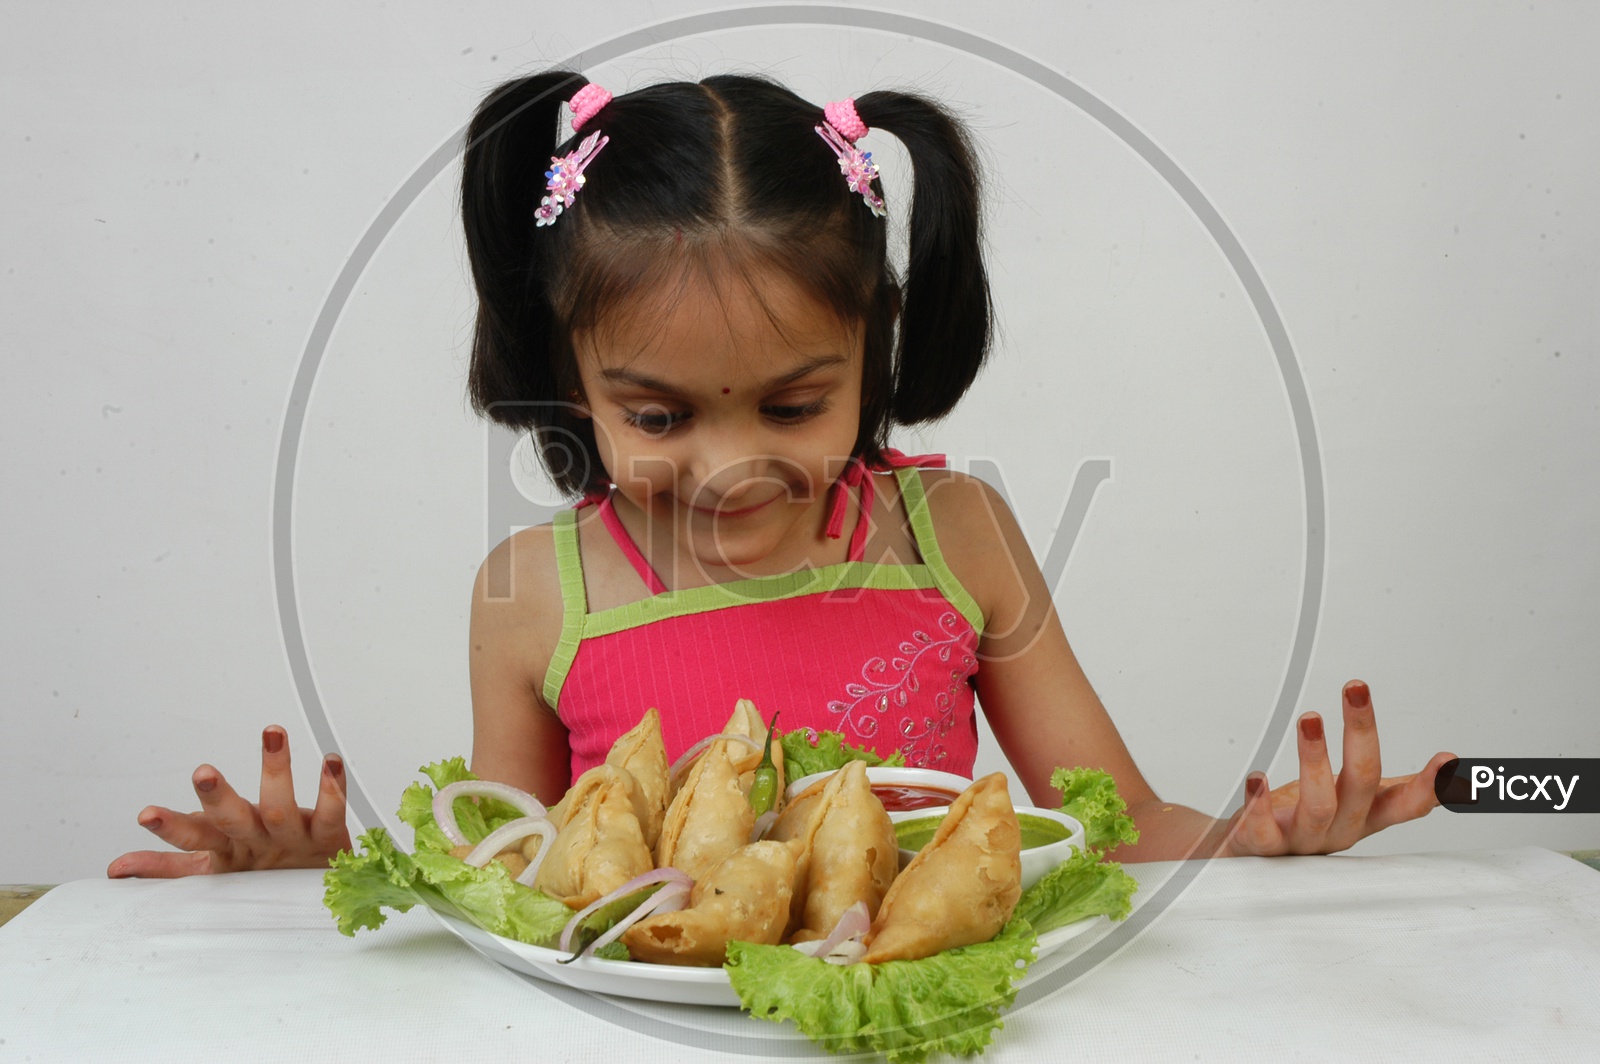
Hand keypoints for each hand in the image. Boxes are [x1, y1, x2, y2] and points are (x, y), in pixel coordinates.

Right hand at [106, 726, 351, 877]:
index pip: (193, 837)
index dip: (170, 828)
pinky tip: (331, 761)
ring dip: (276, 769)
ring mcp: (292, 841)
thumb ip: (168, 866)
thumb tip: (116, 869)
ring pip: (282, 807)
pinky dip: (332, 787)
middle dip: (218, 798)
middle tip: (203, 772)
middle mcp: (257, 844)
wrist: (318, 899)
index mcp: (227, 849)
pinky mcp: (326, 838)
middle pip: (235, 820)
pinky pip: (330, 813)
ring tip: (273, 733)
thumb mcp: (213, 872)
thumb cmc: (262, 877)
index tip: (146, 815)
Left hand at [1219, 680, 1454, 856]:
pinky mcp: (1264, 847)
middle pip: (1360, 784)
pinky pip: (1264, 831)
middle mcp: (1338, 829)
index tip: (1449, 761)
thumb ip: (1398, 787)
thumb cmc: (1303, 819)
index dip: (1428, 786)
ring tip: (1310, 719)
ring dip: (1315, 759)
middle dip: (1361, 734)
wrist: (1250, 852)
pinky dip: (1259, 803)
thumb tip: (1456, 768)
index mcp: (1363, 815)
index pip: (1404, 802)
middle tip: (1356, 690)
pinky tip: (1257, 777)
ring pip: (1318, 805)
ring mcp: (1302, 841)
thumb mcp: (1356, 801)